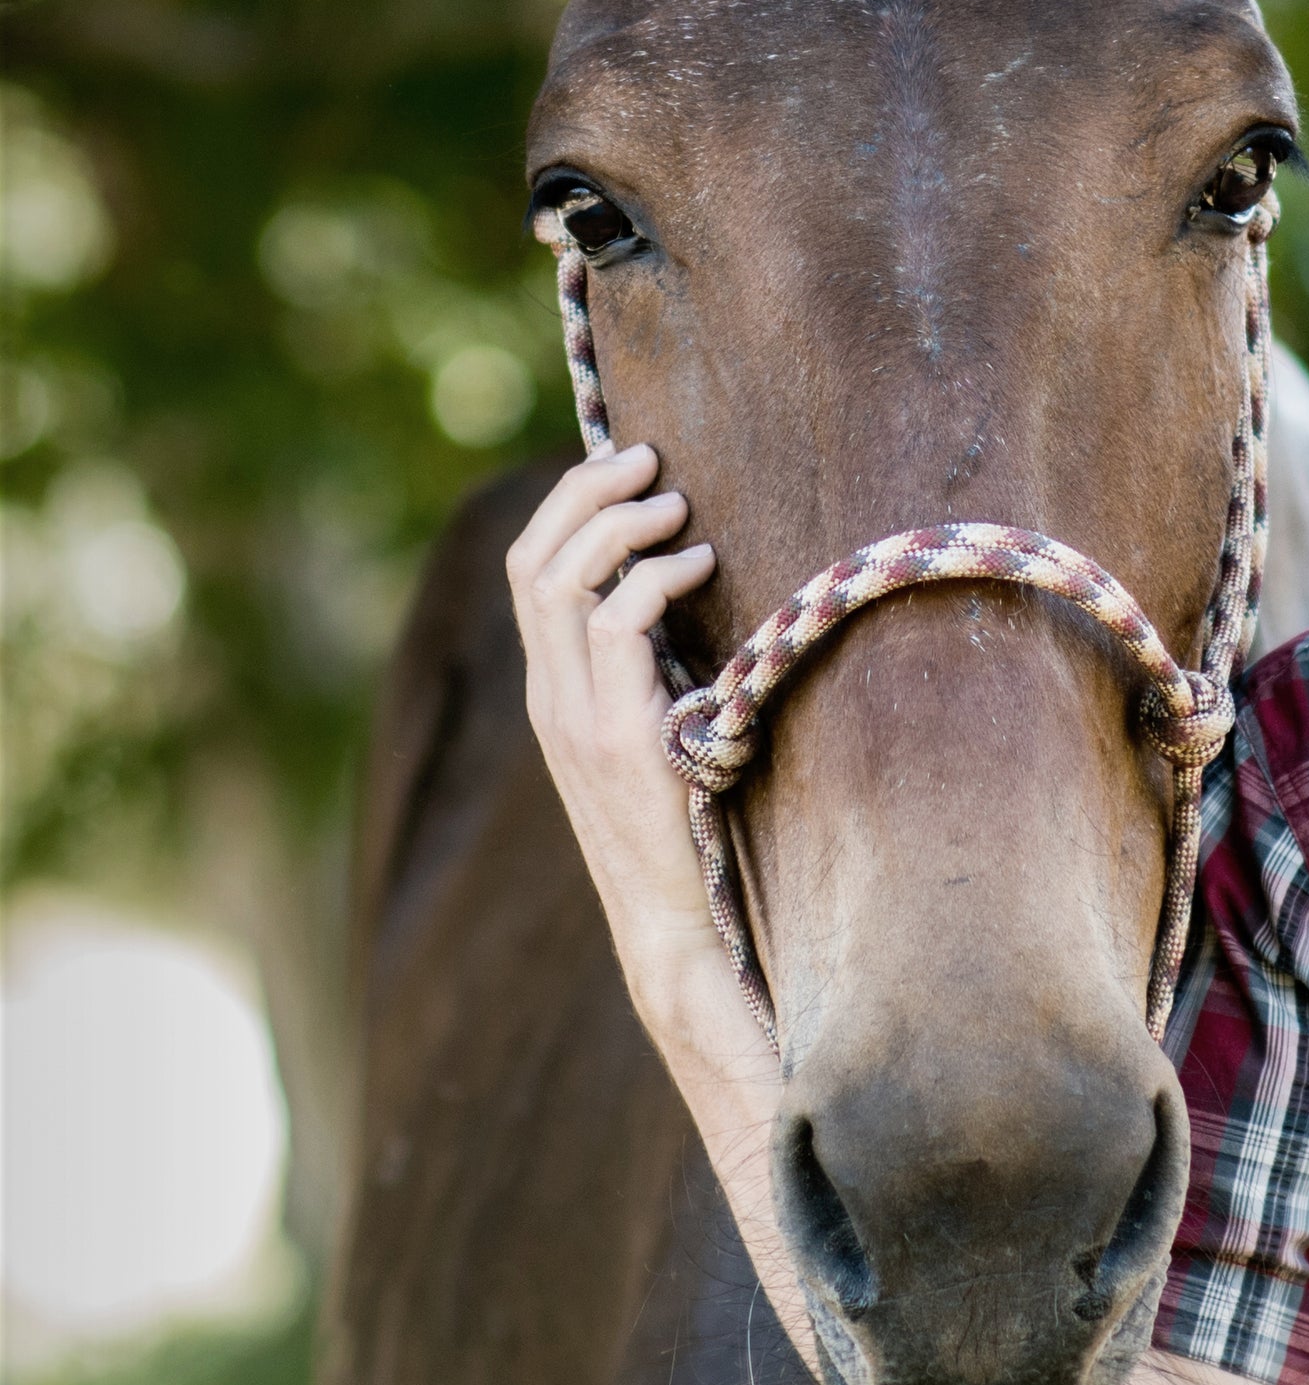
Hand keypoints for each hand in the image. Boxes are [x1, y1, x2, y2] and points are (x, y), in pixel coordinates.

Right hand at [504, 445, 739, 1051]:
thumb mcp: (661, 736)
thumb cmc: (686, 833)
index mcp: (553, 694)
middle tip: (649, 457)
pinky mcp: (616, 740)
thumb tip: (700, 600)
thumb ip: (659, 676)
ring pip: (559, 581)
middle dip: (584, 493)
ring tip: (676, 501)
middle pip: (532, 560)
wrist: (671, 927)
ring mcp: (573, 719)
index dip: (570, 508)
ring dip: (618, 524)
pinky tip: (702, 564)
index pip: (530, 573)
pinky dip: (655, 579)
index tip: (628, 472)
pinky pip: (615, 627)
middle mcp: (549, 699)